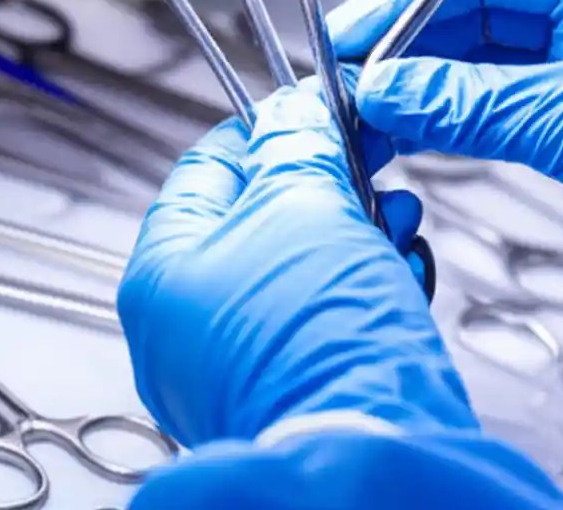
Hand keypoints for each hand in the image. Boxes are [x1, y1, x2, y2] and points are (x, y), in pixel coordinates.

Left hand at [117, 83, 476, 448]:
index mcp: (163, 274)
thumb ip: (295, 148)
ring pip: (297, 266)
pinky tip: (399, 268)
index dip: (266, 130)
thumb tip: (294, 112)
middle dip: (324, 184)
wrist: (370, 449)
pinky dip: (361, 283)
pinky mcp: (294, 385)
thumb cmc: (319, 345)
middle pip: (256, 218)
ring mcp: (239, 361)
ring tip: (395, 216)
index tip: (313, 112)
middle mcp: (188, 325)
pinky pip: (322, 316)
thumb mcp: (306, 210)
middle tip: (365, 162)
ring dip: (353, 229)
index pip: (205, 169)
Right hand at [331, 0, 562, 338]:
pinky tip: (413, 134)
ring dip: (428, 89)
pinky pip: (507, 106)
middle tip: (345, 85)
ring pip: (488, 64)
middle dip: (410, 49)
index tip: (351, 33)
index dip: (410, 1)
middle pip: (480, 15)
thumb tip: (388, 89)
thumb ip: (476, 104)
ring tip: (366, 117)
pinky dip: (460, 121)